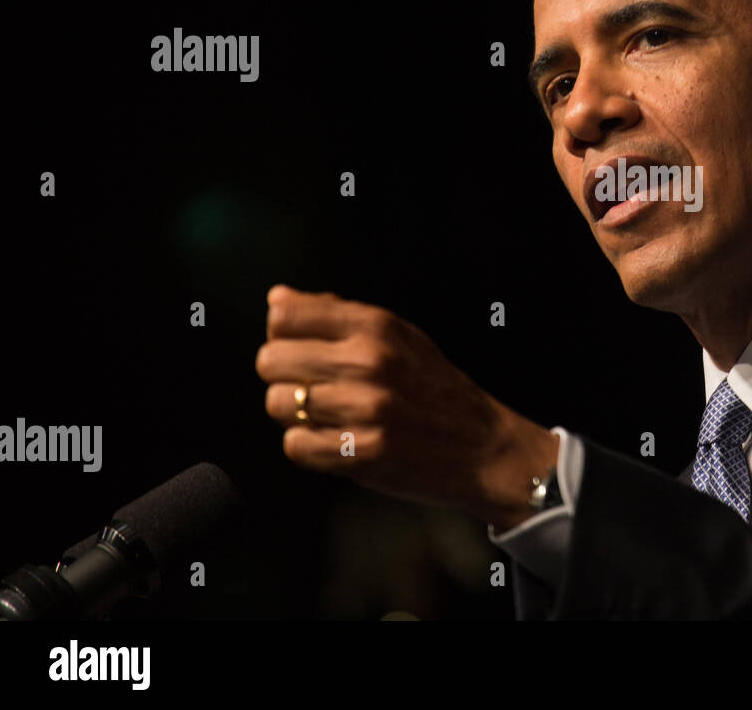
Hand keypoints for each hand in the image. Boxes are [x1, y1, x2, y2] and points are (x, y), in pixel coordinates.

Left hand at [257, 284, 558, 529]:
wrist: (482, 445)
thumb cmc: (436, 387)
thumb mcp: (399, 335)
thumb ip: (337, 314)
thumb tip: (278, 298)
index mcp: (376, 326)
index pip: (284, 314)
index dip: (282, 333)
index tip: (300, 346)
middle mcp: (369, 361)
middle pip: (270, 359)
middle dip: (283, 375)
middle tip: (314, 386)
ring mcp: (366, 409)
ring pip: (277, 403)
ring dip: (294, 413)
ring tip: (326, 415)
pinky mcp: (362, 453)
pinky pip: (295, 446)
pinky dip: (308, 446)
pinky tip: (334, 440)